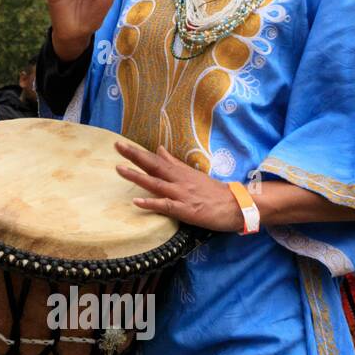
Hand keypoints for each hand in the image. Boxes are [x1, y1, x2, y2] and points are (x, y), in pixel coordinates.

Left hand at [114, 140, 243, 231]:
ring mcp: (182, 194)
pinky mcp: (186, 210)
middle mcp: (179, 180)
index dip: (137, 152)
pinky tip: (137, 201)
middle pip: (154, 166)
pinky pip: (166, 206)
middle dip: (135, 156)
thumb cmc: (213, 191)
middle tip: (117, 146)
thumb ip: (174, 163)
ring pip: (156, 183)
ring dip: (138, 177)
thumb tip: (158, 149)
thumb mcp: (192, 174)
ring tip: (120, 169)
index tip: (120, 144)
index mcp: (180, 172)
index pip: (155, 160)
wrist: (237, 205)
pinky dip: (152, 203)